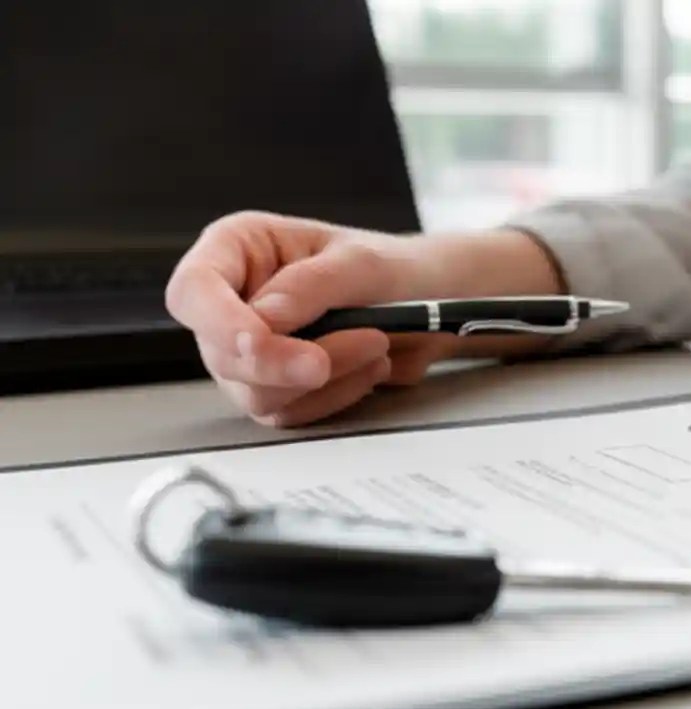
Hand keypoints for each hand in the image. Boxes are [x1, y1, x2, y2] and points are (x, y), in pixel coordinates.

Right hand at [165, 211, 561, 426]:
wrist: (431, 303)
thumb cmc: (393, 268)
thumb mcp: (362, 262)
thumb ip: (311, 287)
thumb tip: (265, 320)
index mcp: (237, 249)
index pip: (194, 291)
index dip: (219, 323)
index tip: (261, 343)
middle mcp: (233, 301)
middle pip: (222, 354)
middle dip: (290, 362)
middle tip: (364, 343)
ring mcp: (250, 351)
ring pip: (256, 393)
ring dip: (328, 378)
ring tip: (378, 344)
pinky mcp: (276, 388)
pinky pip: (290, 413)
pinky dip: (336, 396)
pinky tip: (370, 367)